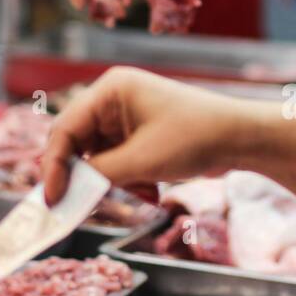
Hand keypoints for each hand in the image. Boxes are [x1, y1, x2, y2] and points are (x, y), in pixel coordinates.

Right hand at [41, 66, 244, 204]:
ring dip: (112, 180)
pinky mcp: (139, 132)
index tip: (53, 199)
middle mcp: (113, 98)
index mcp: (110, 90)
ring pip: (97, 156)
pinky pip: (116, 159)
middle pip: (77, 141)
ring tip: (140, 192)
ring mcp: (126, 115)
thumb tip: (69, 189)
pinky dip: (127, 179)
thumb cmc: (195, 138)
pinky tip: (149, 191)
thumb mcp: (141, 161)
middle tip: (78, 206)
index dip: (54, 165)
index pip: (65, 128)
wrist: (241, 138)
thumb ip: (99, 174)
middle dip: (84, 175)